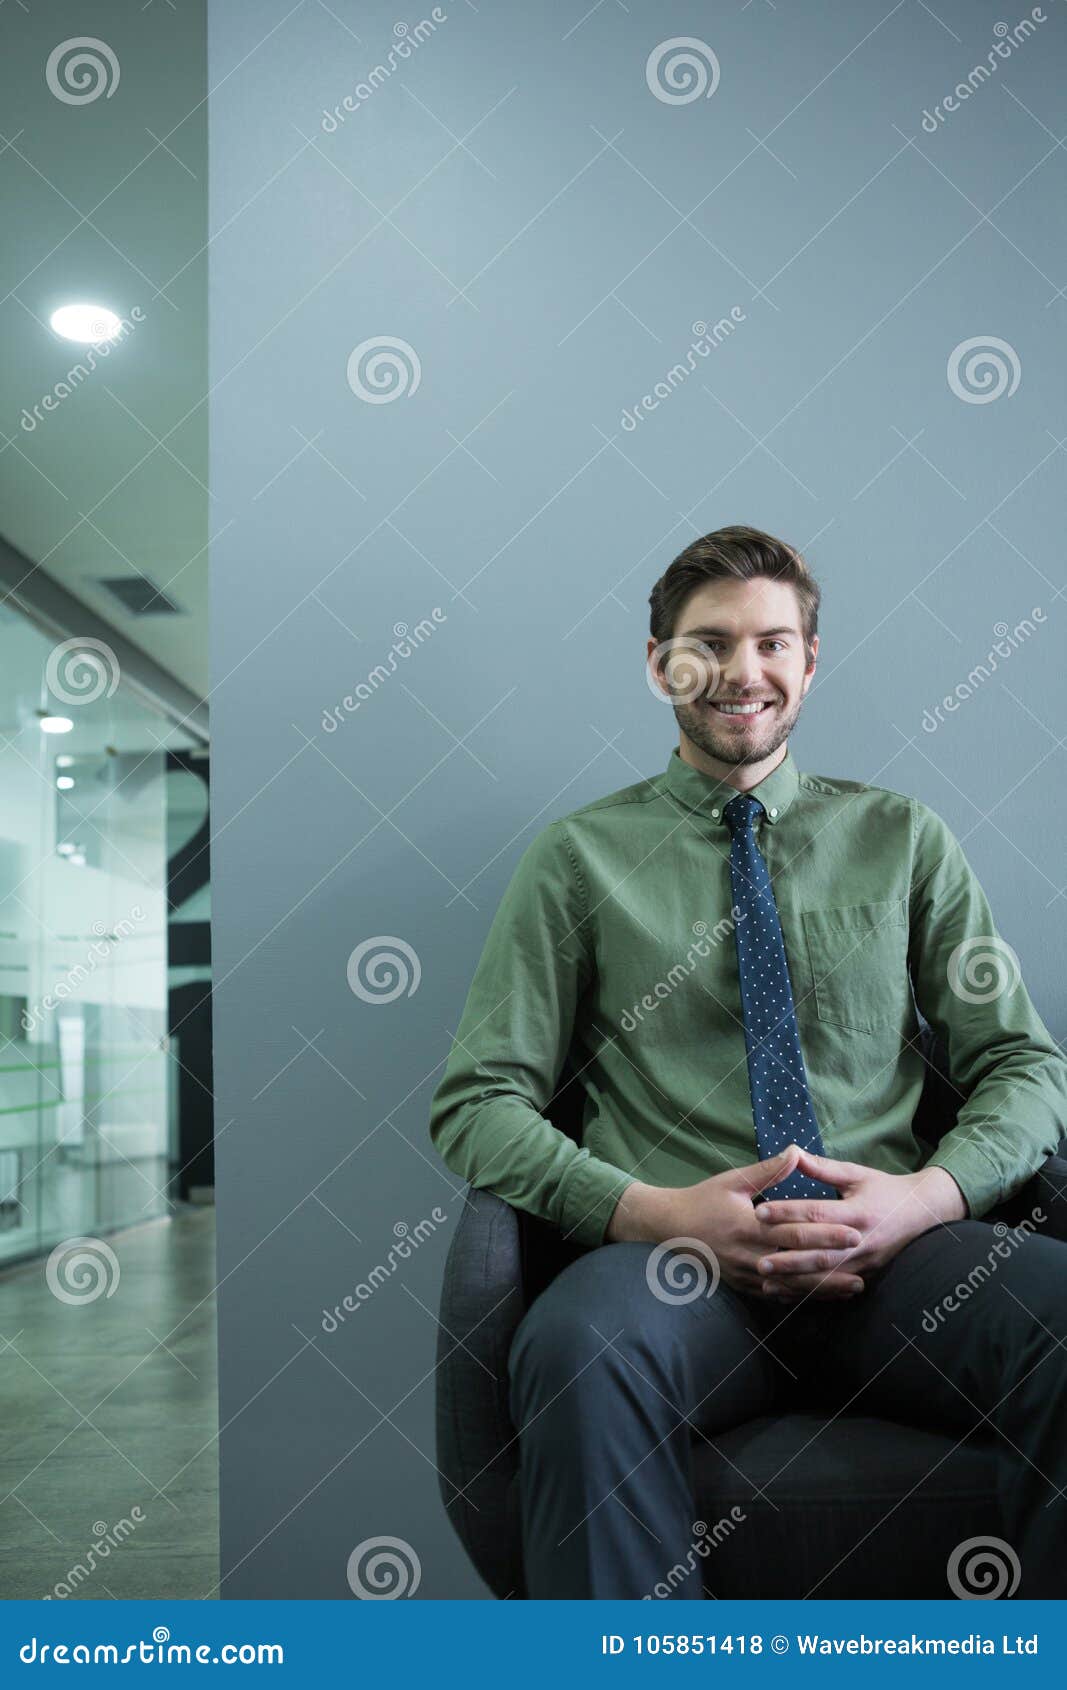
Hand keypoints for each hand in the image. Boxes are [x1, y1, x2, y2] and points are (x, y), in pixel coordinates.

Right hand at [608, 1143, 865, 1299]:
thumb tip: (797, 1151)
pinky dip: (804, 1298)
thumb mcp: (732, 1180)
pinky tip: (824, 1297)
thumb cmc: (702, 1200)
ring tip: (856, 1286)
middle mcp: (749, 1256)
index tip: (853, 1231)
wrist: (669, 1230)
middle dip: (834, 1262)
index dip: (826, 1233)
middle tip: (864, 1258)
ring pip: (793, 1286)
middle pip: (799, 1262)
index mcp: (748, 1227)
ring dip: (826, 1287)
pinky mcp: (744, 1287)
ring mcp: (746, 1276)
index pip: (795, 1232)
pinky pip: (778, 1296)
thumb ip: (768, 1171)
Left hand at [754, 1146, 967, 1300]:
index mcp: (857, 1211)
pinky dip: (811, 1293)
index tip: (760, 1212)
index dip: (787, 1213)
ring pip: (826, 1277)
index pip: (817, 1213)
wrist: (923, 1214)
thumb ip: (823, 1167)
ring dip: (796, 1282)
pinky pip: (835, 1288)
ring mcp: (865, 1262)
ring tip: (767, 1283)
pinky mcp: (866, 1275)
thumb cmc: (885, 1190)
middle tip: (759, 1261)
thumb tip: (791, 1152)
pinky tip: (789, 1295)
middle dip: (788, 1259)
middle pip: (820, 1253)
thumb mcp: (857, 1174)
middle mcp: (861, 1240)